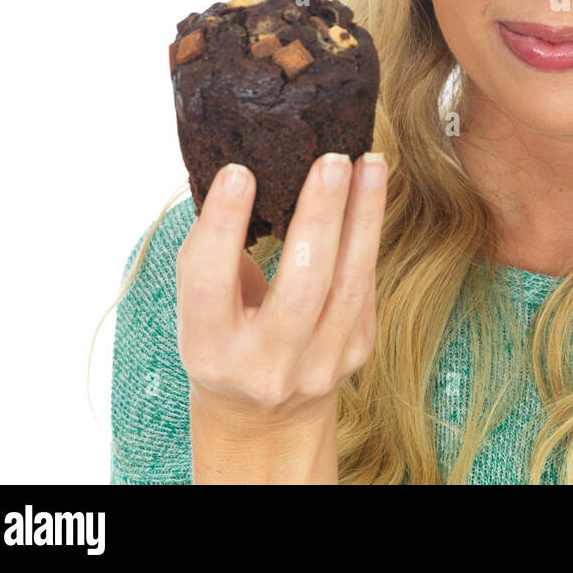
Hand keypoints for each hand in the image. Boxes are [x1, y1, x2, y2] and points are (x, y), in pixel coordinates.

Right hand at [176, 151, 387, 432]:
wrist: (265, 413)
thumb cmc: (225, 336)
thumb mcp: (201, 308)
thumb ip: (212, 253)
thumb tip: (243, 170)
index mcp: (208, 351)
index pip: (212, 283)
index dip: (223, 225)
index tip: (239, 170)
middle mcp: (265, 367)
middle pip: (300, 284)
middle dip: (320, 215)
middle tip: (331, 160)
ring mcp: (318, 366)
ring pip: (349, 282)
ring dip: (363, 215)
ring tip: (368, 162)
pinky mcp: (356, 354)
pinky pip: (365, 285)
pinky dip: (369, 234)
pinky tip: (371, 193)